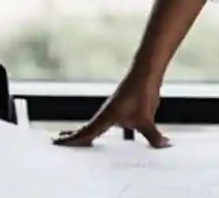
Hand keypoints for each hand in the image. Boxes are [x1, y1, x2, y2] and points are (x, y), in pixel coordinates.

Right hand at [53, 66, 171, 148]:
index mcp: (105, 118)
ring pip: (102, 128)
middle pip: (88, 129)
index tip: (56, 144)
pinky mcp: (128, 110)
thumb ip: (153, 136)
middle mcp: (108, 115)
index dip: (71, 140)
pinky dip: (121, 137)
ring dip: (95, 136)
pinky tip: (129, 144)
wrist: (146, 73)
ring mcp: (117, 112)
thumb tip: (162, 146)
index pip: (85, 133)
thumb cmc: (140, 93)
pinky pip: (121, 128)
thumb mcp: (145, 119)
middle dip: (75, 137)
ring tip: (88, 144)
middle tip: (59, 142)